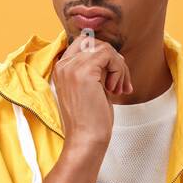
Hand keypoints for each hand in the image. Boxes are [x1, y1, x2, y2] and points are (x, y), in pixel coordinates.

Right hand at [52, 31, 131, 151]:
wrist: (86, 139)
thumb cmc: (90, 120)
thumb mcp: (91, 88)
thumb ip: (96, 70)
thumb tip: (114, 54)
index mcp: (61, 70)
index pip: (83, 43)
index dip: (103, 56)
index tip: (113, 77)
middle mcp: (63, 66)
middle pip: (96, 43)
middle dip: (114, 61)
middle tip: (120, 84)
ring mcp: (71, 67)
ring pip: (105, 49)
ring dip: (119, 68)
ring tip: (119, 89)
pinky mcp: (84, 71)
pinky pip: (109, 55)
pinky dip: (119, 70)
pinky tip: (114, 89)